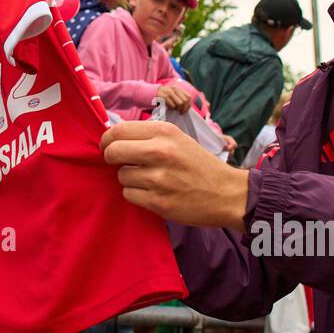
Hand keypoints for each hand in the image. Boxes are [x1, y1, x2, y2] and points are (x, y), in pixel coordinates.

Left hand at [100, 121, 249, 229]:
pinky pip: (129, 195)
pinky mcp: (158, 202)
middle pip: (113, 152)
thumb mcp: (177, 139)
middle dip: (111, 158)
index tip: (108, 146)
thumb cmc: (198, 164)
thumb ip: (148, 136)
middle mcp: (160, 152)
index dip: (107, 140)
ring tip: (147, 180)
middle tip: (120, 163)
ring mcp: (159, 178)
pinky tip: (151, 193)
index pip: (118, 130)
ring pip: (120, 176)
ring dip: (128, 179)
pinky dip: (135, 195)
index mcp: (164, 132)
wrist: (226, 193)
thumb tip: (114, 138)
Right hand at [155, 84, 192, 113]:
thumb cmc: (163, 96)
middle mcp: (174, 89)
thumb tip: (187, 106)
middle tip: (180, 112)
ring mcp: (169, 92)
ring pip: (180, 103)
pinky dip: (172, 108)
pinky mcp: (164, 96)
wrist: (150, 92)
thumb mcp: (172, 94)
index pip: (189, 97)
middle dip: (183, 108)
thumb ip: (179, 98)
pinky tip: (169, 108)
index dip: (188, 105)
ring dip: (178, 108)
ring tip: (174, 109)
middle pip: (185, 101)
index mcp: (178, 88)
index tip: (185, 110)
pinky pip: (172, 105)